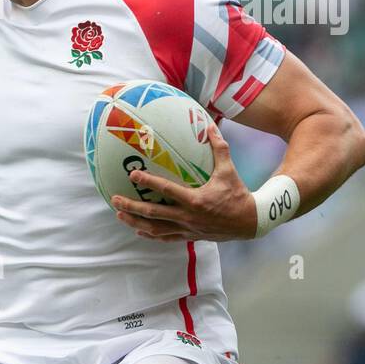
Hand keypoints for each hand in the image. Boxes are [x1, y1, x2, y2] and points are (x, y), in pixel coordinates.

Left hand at [111, 123, 256, 241]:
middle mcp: (188, 216)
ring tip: (119, 214)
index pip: (166, 190)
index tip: (132, 174)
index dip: (148, 181)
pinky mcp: (189, 236)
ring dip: (135, 222)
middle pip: (153, 213)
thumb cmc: (238, 194)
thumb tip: (210, 126)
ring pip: (155, 229)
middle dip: (131, 206)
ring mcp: (187, 229)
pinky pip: (166, 238)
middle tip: (114, 199)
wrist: (250, 222)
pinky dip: (151, 234)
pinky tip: (138, 230)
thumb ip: (219, 148)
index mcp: (195, 200)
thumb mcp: (229, 170)